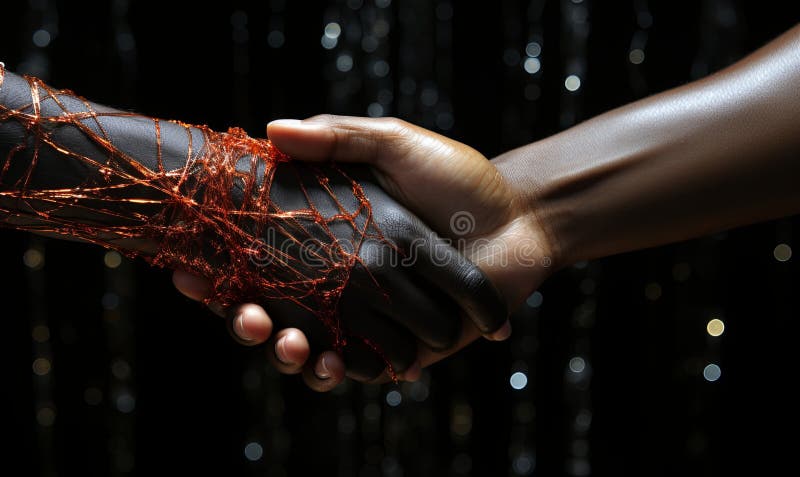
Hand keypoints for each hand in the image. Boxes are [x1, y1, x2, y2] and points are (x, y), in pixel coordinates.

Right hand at [177, 115, 555, 373]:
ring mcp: (377, 319)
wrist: (519, 218)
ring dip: (290, 354)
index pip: (268, 265)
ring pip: (315, 349)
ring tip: (286, 344)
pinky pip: (365, 370)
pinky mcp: (408, 348)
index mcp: (336, 243)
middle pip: (281, 316)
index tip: (191, 274)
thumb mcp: (393, 143)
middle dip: (251, 323)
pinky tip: (329, 363)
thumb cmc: (457, 176)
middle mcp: (348, 285)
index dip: (227, 273)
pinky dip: (341, 372)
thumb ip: (339, 137)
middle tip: (242, 316)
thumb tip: (270, 128)